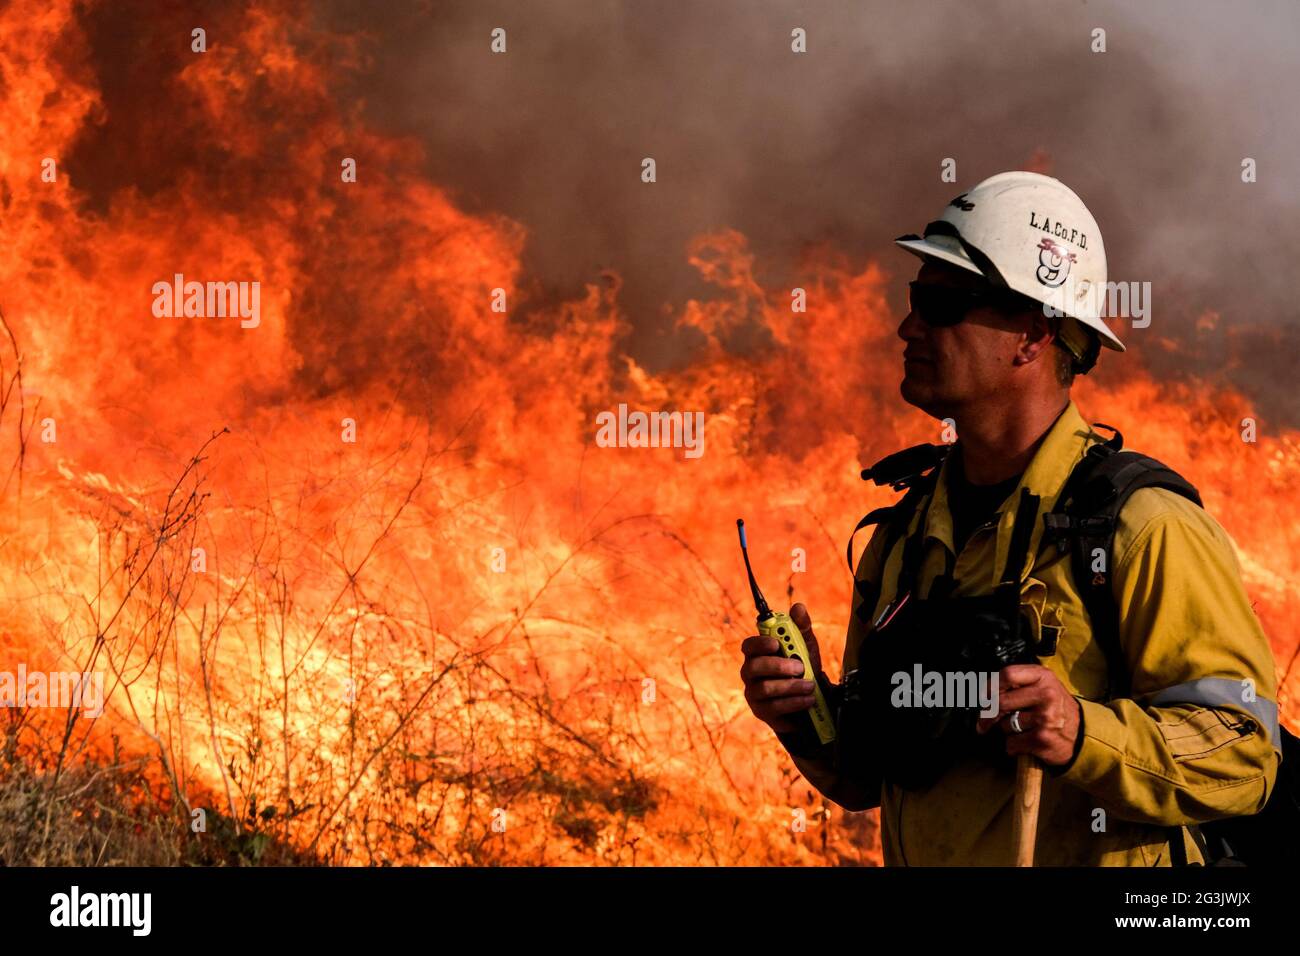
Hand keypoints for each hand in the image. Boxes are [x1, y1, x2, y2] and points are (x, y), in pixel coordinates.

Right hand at [739, 603, 823, 733]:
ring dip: (791, 686)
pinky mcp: (762, 712)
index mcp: (758, 654)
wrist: (811, 702)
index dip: (760, 644)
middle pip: (754, 667)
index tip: (777, 643)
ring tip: (810, 686)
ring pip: (766, 688)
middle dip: (779, 666)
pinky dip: (794, 703)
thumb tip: (798, 607)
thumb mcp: (806, 648)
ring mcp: (754, 694)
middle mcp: (750, 674)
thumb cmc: (803, 672)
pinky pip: (774, 708)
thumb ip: (801, 628)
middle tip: (800, 667)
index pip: (749, 646)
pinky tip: (808, 700)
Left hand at [975, 664, 1081, 765]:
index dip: (989, 686)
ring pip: (1005, 724)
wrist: (1082, 735)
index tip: (982, 697)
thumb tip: (985, 692)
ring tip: (1023, 729)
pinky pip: (1011, 743)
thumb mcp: (1044, 685)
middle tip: (984, 723)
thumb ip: (1019, 683)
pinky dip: (1013, 746)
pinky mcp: (1042, 739)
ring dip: (1007, 731)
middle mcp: (1046, 695)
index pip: (1007, 674)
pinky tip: (1026, 743)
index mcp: (1043, 677)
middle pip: (1000, 701)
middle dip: (987, 715)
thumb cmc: (1056, 708)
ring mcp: (1045, 717)